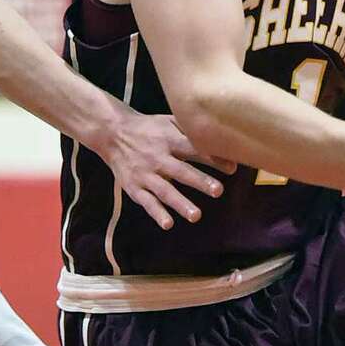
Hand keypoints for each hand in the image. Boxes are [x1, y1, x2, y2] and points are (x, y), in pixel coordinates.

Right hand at [98, 105, 233, 230]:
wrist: (112, 133)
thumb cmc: (147, 128)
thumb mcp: (167, 121)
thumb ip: (189, 129)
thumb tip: (220, 137)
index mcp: (169, 140)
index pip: (194, 149)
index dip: (213, 158)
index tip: (232, 168)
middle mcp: (158, 157)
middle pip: (181, 171)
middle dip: (200, 181)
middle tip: (218, 191)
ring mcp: (145, 174)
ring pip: (165, 191)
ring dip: (180, 203)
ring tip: (196, 215)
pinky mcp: (134, 187)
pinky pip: (146, 202)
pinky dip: (156, 213)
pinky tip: (168, 224)